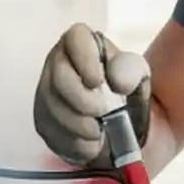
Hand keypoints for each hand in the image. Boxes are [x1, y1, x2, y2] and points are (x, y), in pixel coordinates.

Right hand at [33, 23, 151, 165]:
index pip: (75, 38)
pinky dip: (74, 143)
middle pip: (59, 78)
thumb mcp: (139, 76)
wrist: (125, 123)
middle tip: (102, 111)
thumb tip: (117, 80)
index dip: (84, 59)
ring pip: (52, 108)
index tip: (97, 81)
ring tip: (99, 131)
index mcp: (82, 44)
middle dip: (81, 99)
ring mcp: (46, 93)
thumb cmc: (130, 90)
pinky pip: (52, 133)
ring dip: (79, 124)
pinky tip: (91, 144)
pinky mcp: (44, 121)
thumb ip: (131, 71)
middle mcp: (58, 64)